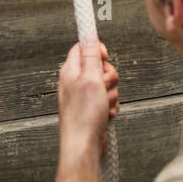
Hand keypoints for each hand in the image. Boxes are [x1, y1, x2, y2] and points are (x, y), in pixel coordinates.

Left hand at [58, 40, 118, 156]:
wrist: (84, 145)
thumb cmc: (83, 116)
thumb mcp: (89, 79)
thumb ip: (90, 56)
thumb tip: (89, 35)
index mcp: (71, 71)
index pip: (83, 47)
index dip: (97, 49)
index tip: (104, 57)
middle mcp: (76, 82)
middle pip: (100, 66)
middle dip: (109, 77)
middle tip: (102, 87)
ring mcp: (85, 95)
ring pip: (108, 84)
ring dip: (111, 94)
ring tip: (102, 104)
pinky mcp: (93, 107)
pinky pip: (109, 99)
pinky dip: (111, 106)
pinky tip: (105, 114)